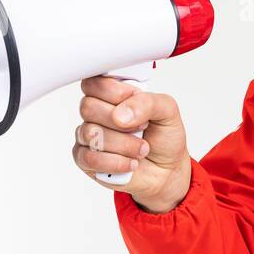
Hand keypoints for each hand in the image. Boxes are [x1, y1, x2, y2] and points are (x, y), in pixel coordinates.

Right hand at [72, 75, 192, 212]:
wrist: (168, 171)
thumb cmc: (164, 138)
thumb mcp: (167, 112)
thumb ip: (147, 102)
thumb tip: (120, 114)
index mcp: (112, 95)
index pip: (94, 82)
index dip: (113, 91)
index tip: (134, 100)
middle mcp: (97, 113)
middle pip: (88, 107)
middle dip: (121, 121)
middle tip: (142, 128)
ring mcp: (88, 136)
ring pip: (91, 133)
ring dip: (124, 144)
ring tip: (142, 149)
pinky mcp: (86, 160)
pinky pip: (89, 158)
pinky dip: (116, 162)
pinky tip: (131, 163)